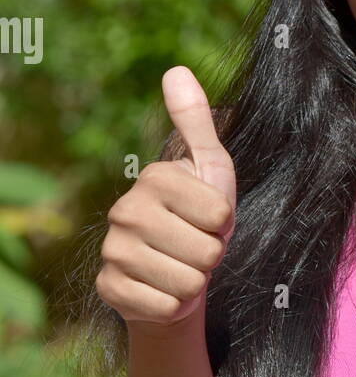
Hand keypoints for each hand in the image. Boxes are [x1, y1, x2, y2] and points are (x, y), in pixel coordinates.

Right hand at [95, 67, 236, 328]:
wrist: (173, 272)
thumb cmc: (198, 217)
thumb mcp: (210, 168)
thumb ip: (197, 123)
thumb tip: (176, 70)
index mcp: (154, 178)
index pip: (220, 214)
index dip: (225, 224)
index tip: (208, 219)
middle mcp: (124, 210)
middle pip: (206, 252)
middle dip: (211, 256)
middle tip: (194, 246)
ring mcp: (113, 251)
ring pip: (189, 282)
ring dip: (194, 281)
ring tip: (181, 266)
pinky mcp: (109, 288)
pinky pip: (167, 306)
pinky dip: (174, 305)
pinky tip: (162, 289)